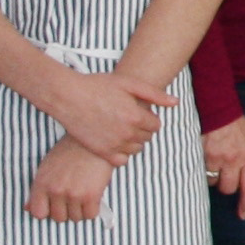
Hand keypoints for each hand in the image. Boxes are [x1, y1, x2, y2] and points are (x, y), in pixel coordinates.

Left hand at [27, 138, 112, 221]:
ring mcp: (73, 194)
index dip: (47, 211)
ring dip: (80, 210)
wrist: (93, 139)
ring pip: (76, 218)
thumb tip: (27, 208)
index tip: (54, 205)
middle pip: (58, 218)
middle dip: (66, 211)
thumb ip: (37, 190)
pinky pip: (90, 215)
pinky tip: (93, 196)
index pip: (38, 213)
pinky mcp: (91, 196)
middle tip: (72, 197)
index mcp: (42, 183)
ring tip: (83, 194)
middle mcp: (56, 190)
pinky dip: (92, 209)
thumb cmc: (70, 152)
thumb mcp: (47, 167)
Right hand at [41, 67, 173, 165]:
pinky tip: (113, 141)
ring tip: (120, 128)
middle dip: (142, 129)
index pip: (156, 125)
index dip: (148, 118)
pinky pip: (122, 161)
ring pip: (136, 150)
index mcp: (137, 116)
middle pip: (147, 138)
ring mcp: (115, 144)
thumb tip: (176, 102)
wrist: (68, 96)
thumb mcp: (128, 83)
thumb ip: (154, 94)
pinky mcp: (102, 152)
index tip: (137, 111)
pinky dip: (121, 154)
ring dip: (133, 141)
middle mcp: (128, 133)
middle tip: (127, 119)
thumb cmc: (97, 86)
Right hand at [202, 115, 244, 218]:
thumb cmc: (233, 124)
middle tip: (221, 172)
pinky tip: (199, 156)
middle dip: (223, 184)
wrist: (217, 105)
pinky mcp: (200, 153)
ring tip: (210, 158)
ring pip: (210, 180)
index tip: (242, 216)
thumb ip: (243, 160)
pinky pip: (198, 169)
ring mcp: (215, 157)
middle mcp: (233, 159)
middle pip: (228, 188)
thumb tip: (236, 178)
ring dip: (210, 174)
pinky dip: (197, 166)